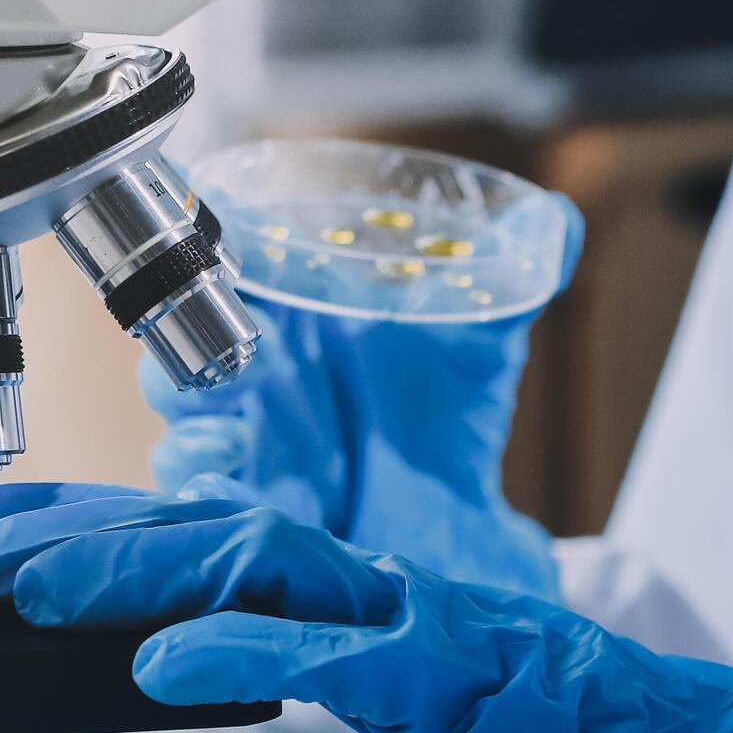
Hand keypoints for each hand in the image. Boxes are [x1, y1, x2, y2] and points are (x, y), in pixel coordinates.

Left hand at [0, 484, 732, 732]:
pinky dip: (262, 650)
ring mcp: (444, 627)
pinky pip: (363, 659)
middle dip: (61, 537)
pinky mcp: (494, 681)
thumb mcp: (438, 722)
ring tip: (28, 594)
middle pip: (205, 531)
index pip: (203, 547)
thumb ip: (345, 680)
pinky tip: (175, 661)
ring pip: (270, 563)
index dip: (77, 536)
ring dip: (134, 572)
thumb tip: (229, 671)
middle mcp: (395, 596)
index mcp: (372, 610)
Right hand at [139, 202, 582, 600]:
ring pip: (175, 405)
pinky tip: (227, 470)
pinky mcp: (241, 499)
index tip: (218, 216)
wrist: (453, 516)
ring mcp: (237, 431)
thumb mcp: (484, 331)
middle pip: (179, 325)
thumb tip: (557, 223)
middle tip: (234, 329)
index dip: (207, 228)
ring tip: (227, 408)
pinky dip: (197, 478)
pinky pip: (190, 488)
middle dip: (184, 320)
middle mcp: (252, 363)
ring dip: (185, 401)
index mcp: (292, 306)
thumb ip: (523, 270)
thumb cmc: (446, 414)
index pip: (223, 251)